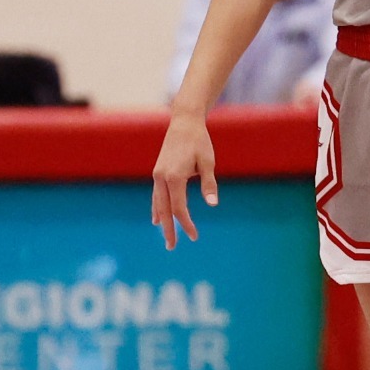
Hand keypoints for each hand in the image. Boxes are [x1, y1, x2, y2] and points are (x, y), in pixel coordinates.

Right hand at [151, 111, 218, 249]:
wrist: (184, 122)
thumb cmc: (199, 142)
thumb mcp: (208, 163)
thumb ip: (209, 184)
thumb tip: (212, 205)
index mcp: (174, 177)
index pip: (180, 209)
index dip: (186, 224)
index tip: (194, 236)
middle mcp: (162, 178)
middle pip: (165, 210)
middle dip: (169, 229)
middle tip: (172, 247)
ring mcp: (157, 175)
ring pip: (158, 203)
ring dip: (162, 221)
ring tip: (166, 236)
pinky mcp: (158, 171)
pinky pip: (156, 195)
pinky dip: (157, 208)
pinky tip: (157, 218)